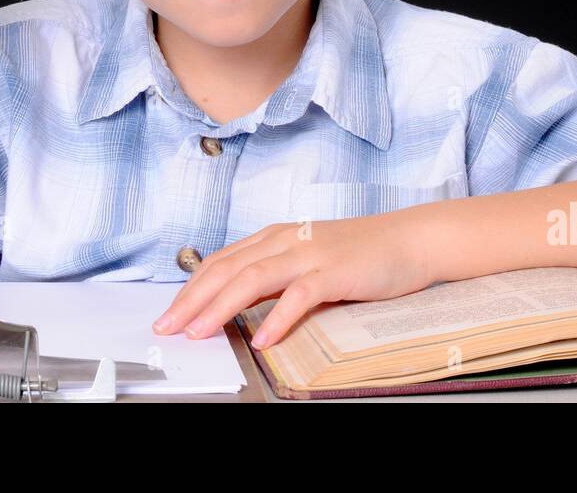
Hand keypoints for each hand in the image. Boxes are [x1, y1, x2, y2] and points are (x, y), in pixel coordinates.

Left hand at [152, 208, 434, 349]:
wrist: (409, 239)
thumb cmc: (358, 255)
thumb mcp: (306, 260)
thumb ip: (273, 275)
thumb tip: (233, 303)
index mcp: (274, 237)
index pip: (220, 262)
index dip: (190, 290)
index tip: (169, 315)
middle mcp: (285, 240)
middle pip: (227, 269)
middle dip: (192, 300)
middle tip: (168, 328)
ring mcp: (310, 254)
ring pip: (253, 278)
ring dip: (221, 307)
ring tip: (201, 333)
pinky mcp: (335, 271)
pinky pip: (299, 295)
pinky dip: (276, 318)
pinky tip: (262, 339)